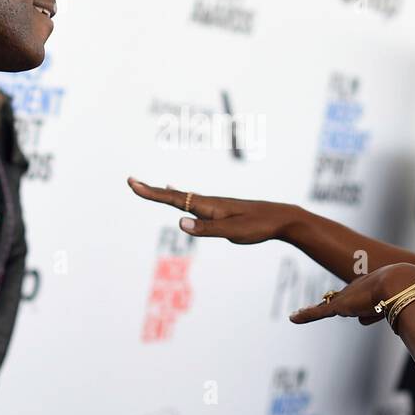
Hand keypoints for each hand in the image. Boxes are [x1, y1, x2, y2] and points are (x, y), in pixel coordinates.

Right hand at [127, 176, 294, 243]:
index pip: (174, 198)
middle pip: (175, 195)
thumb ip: (206, 229)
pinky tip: (182, 197)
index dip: (152, 192)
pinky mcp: (221, 211)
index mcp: (209, 206)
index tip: (133, 183)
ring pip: (184, 198)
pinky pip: (194, 202)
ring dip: (164, 193)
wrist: (282, 218)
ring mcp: (215, 205)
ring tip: (150, 189)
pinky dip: (181, 197)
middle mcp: (209, 202)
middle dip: (152, 191)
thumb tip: (179, 223)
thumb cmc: (259, 226)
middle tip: (132, 183)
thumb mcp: (233, 232)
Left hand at [289, 263, 414, 326]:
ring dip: (315, 311)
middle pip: (344, 303)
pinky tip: (292, 317)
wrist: (401, 285)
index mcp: (370, 285)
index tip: (349, 300)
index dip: (356, 300)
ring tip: (297, 314)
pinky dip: (305, 315)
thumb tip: (361, 320)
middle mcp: (356, 289)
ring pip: (329, 307)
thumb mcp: (393, 305)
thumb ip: (377, 312)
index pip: (358, 295)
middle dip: (334, 304)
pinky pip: (318, 312)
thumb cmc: (406, 293)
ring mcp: (347, 297)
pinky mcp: (340, 306)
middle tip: (316, 307)